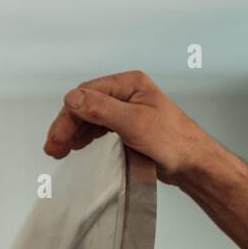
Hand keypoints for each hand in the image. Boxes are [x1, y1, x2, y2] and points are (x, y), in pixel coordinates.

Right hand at [43, 70, 216, 183]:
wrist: (194, 164)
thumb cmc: (175, 142)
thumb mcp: (135, 124)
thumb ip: (102, 110)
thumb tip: (73, 98)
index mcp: (130, 84)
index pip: (88, 94)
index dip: (68, 115)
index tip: (57, 138)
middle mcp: (127, 93)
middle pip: (86, 104)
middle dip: (67, 125)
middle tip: (54, 148)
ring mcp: (128, 110)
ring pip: (91, 117)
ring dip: (74, 132)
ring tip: (60, 150)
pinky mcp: (129, 127)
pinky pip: (100, 127)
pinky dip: (86, 136)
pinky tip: (78, 145)